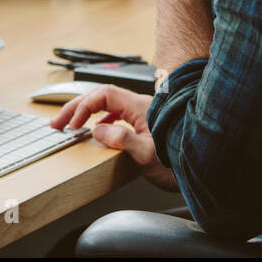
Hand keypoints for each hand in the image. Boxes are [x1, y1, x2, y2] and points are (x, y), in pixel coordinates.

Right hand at [50, 84, 178, 190]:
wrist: (203, 166)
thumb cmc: (180, 161)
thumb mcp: (148, 154)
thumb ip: (122, 140)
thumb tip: (97, 131)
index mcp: (140, 107)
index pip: (104, 94)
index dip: (84, 106)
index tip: (72, 124)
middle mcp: (142, 106)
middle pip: (102, 97)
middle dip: (77, 108)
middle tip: (57, 123)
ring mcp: (144, 114)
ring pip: (109, 105)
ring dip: (87, 112)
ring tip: (70, 124)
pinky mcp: (147, 124)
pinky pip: (118, 114)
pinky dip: (102, 119)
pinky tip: (98, 130)